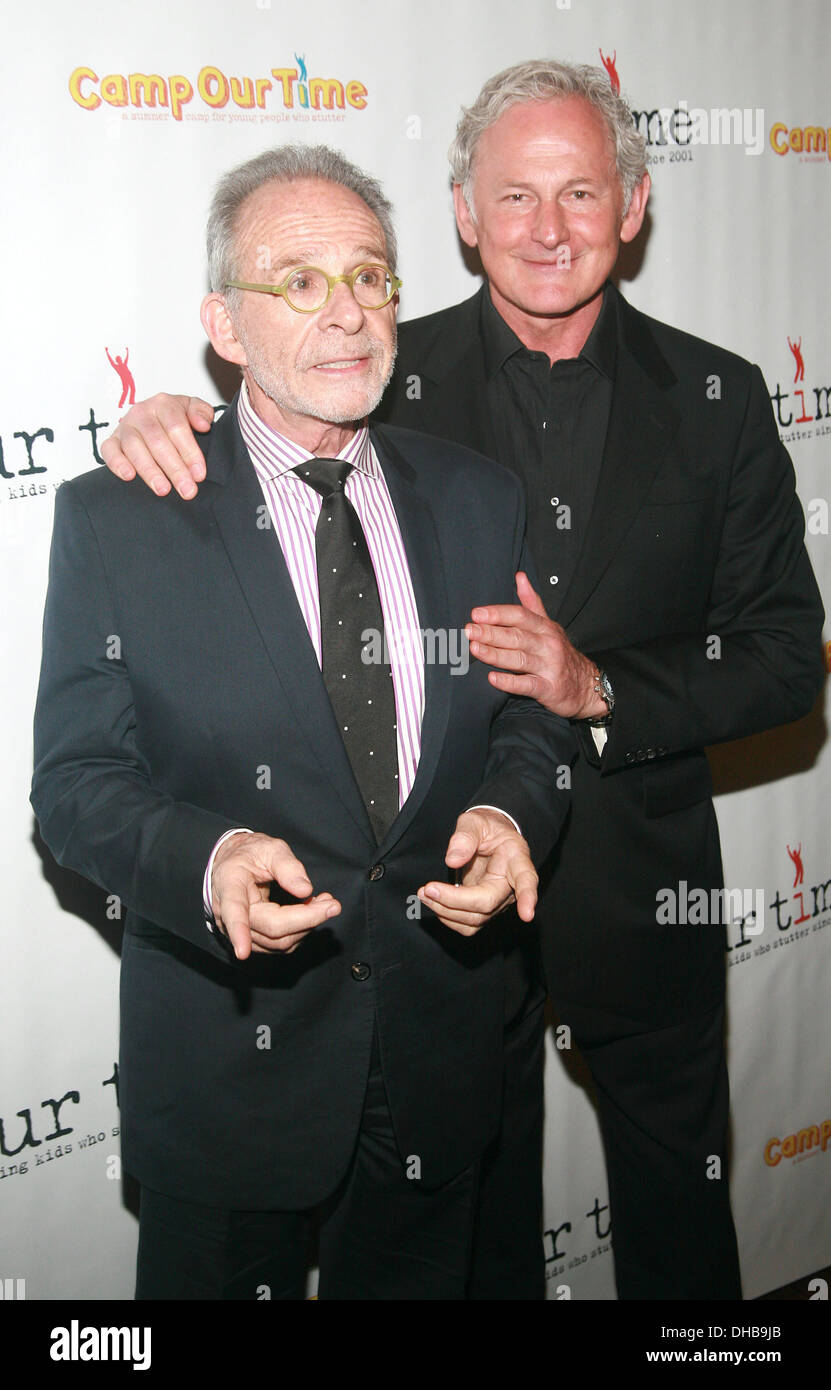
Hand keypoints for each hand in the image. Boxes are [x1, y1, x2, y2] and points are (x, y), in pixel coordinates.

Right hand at [100, 394, 213, 498]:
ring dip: (149, 470)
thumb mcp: (192, 409)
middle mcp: (141, 413)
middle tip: (187, 490)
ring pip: (134, 448)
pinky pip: (109, 450)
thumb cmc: (175, 418)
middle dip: (174, 468)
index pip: (177, 428)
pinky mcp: (111, 440)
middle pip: (157, 441)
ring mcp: (125, 427)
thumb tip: (202, 424)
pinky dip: (117, 463)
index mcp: (163, 403)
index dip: (189, 452)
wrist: (153, 418)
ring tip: (163, 489)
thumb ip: (202, 412)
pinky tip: (129, 476)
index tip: (199, 474)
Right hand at [211, 831, 340, 959]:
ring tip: (323, 902)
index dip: (238, 931)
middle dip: (307, 919)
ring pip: (278, 941)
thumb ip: (288, 866)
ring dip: (307, 926)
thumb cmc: (251, 854)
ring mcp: (240, 932)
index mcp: (229, 885)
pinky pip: (280, 944)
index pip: (234, 911)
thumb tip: (305, 890)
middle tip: (332, 904)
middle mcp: (228, 913)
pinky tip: (310, 911)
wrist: (236, 864)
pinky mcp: (254, 939)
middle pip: (271, 928)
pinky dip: (301, 930)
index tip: (242, 952)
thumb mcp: (270, 848)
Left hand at [418, 809, 536, 935]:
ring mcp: (497, 901)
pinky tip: (433, 901)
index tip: (527, 915)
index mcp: (516, 859)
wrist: (488, 837)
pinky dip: (448, 917)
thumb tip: (452, 860)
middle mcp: (510, 885)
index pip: (526, 879)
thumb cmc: (486, 828)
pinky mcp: (483, 909)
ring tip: (424, 893)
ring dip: (447, 912)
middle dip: (455, 901)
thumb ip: (465, 836)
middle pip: (487, 903)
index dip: (528, 897)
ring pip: (476, 919)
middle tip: (428, 888)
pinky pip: (468, 924)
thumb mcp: (475, 821)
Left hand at [466, 571, 606, 719]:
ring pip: (519, 658)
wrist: (587, 685)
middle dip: (491, 632)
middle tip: (469, 630)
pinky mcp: (548, 688)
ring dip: (495, 654)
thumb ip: (532, 602)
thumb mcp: (549, 624)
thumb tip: (519, 576)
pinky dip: (510, 682)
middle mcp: (547, 645)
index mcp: (545, 627)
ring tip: (475, 649)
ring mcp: (549, 666)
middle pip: (517, 636)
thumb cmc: (560, 653)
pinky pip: (527, 684)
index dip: (498, 614)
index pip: (520, 616)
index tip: (477, 614)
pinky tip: (492, 678)